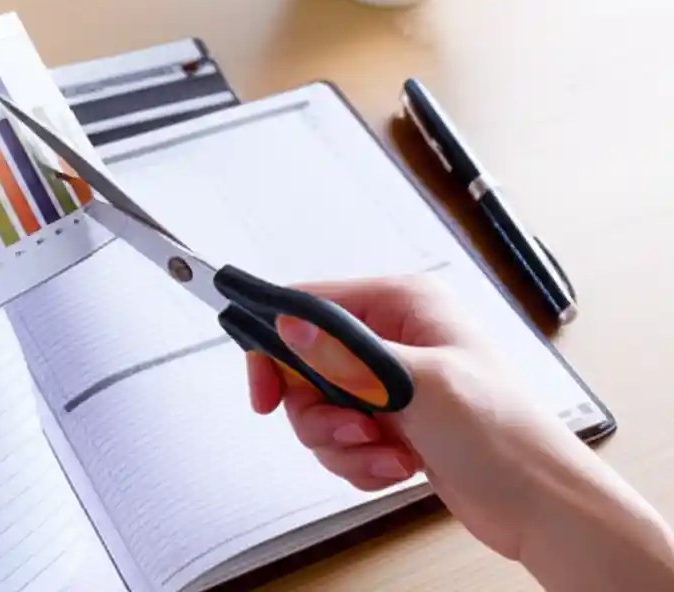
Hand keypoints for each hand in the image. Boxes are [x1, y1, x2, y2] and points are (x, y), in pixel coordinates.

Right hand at [247, 277, 586, 557]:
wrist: (541, 503)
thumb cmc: (505, 433)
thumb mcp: (418, 385)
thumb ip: (347, 355)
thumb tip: (291, 326)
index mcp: (401, 304)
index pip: (309, 307)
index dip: (277, 348)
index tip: (265, 393)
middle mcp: (391, 337)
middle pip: (305, 368)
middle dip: (321, 412)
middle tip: (354, 432)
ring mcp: (389, 383)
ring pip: (319, 411)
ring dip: (344, 444)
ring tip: (388, 454)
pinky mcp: (390, 423)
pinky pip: (341, 441)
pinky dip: (361, 462)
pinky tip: (400, 466)